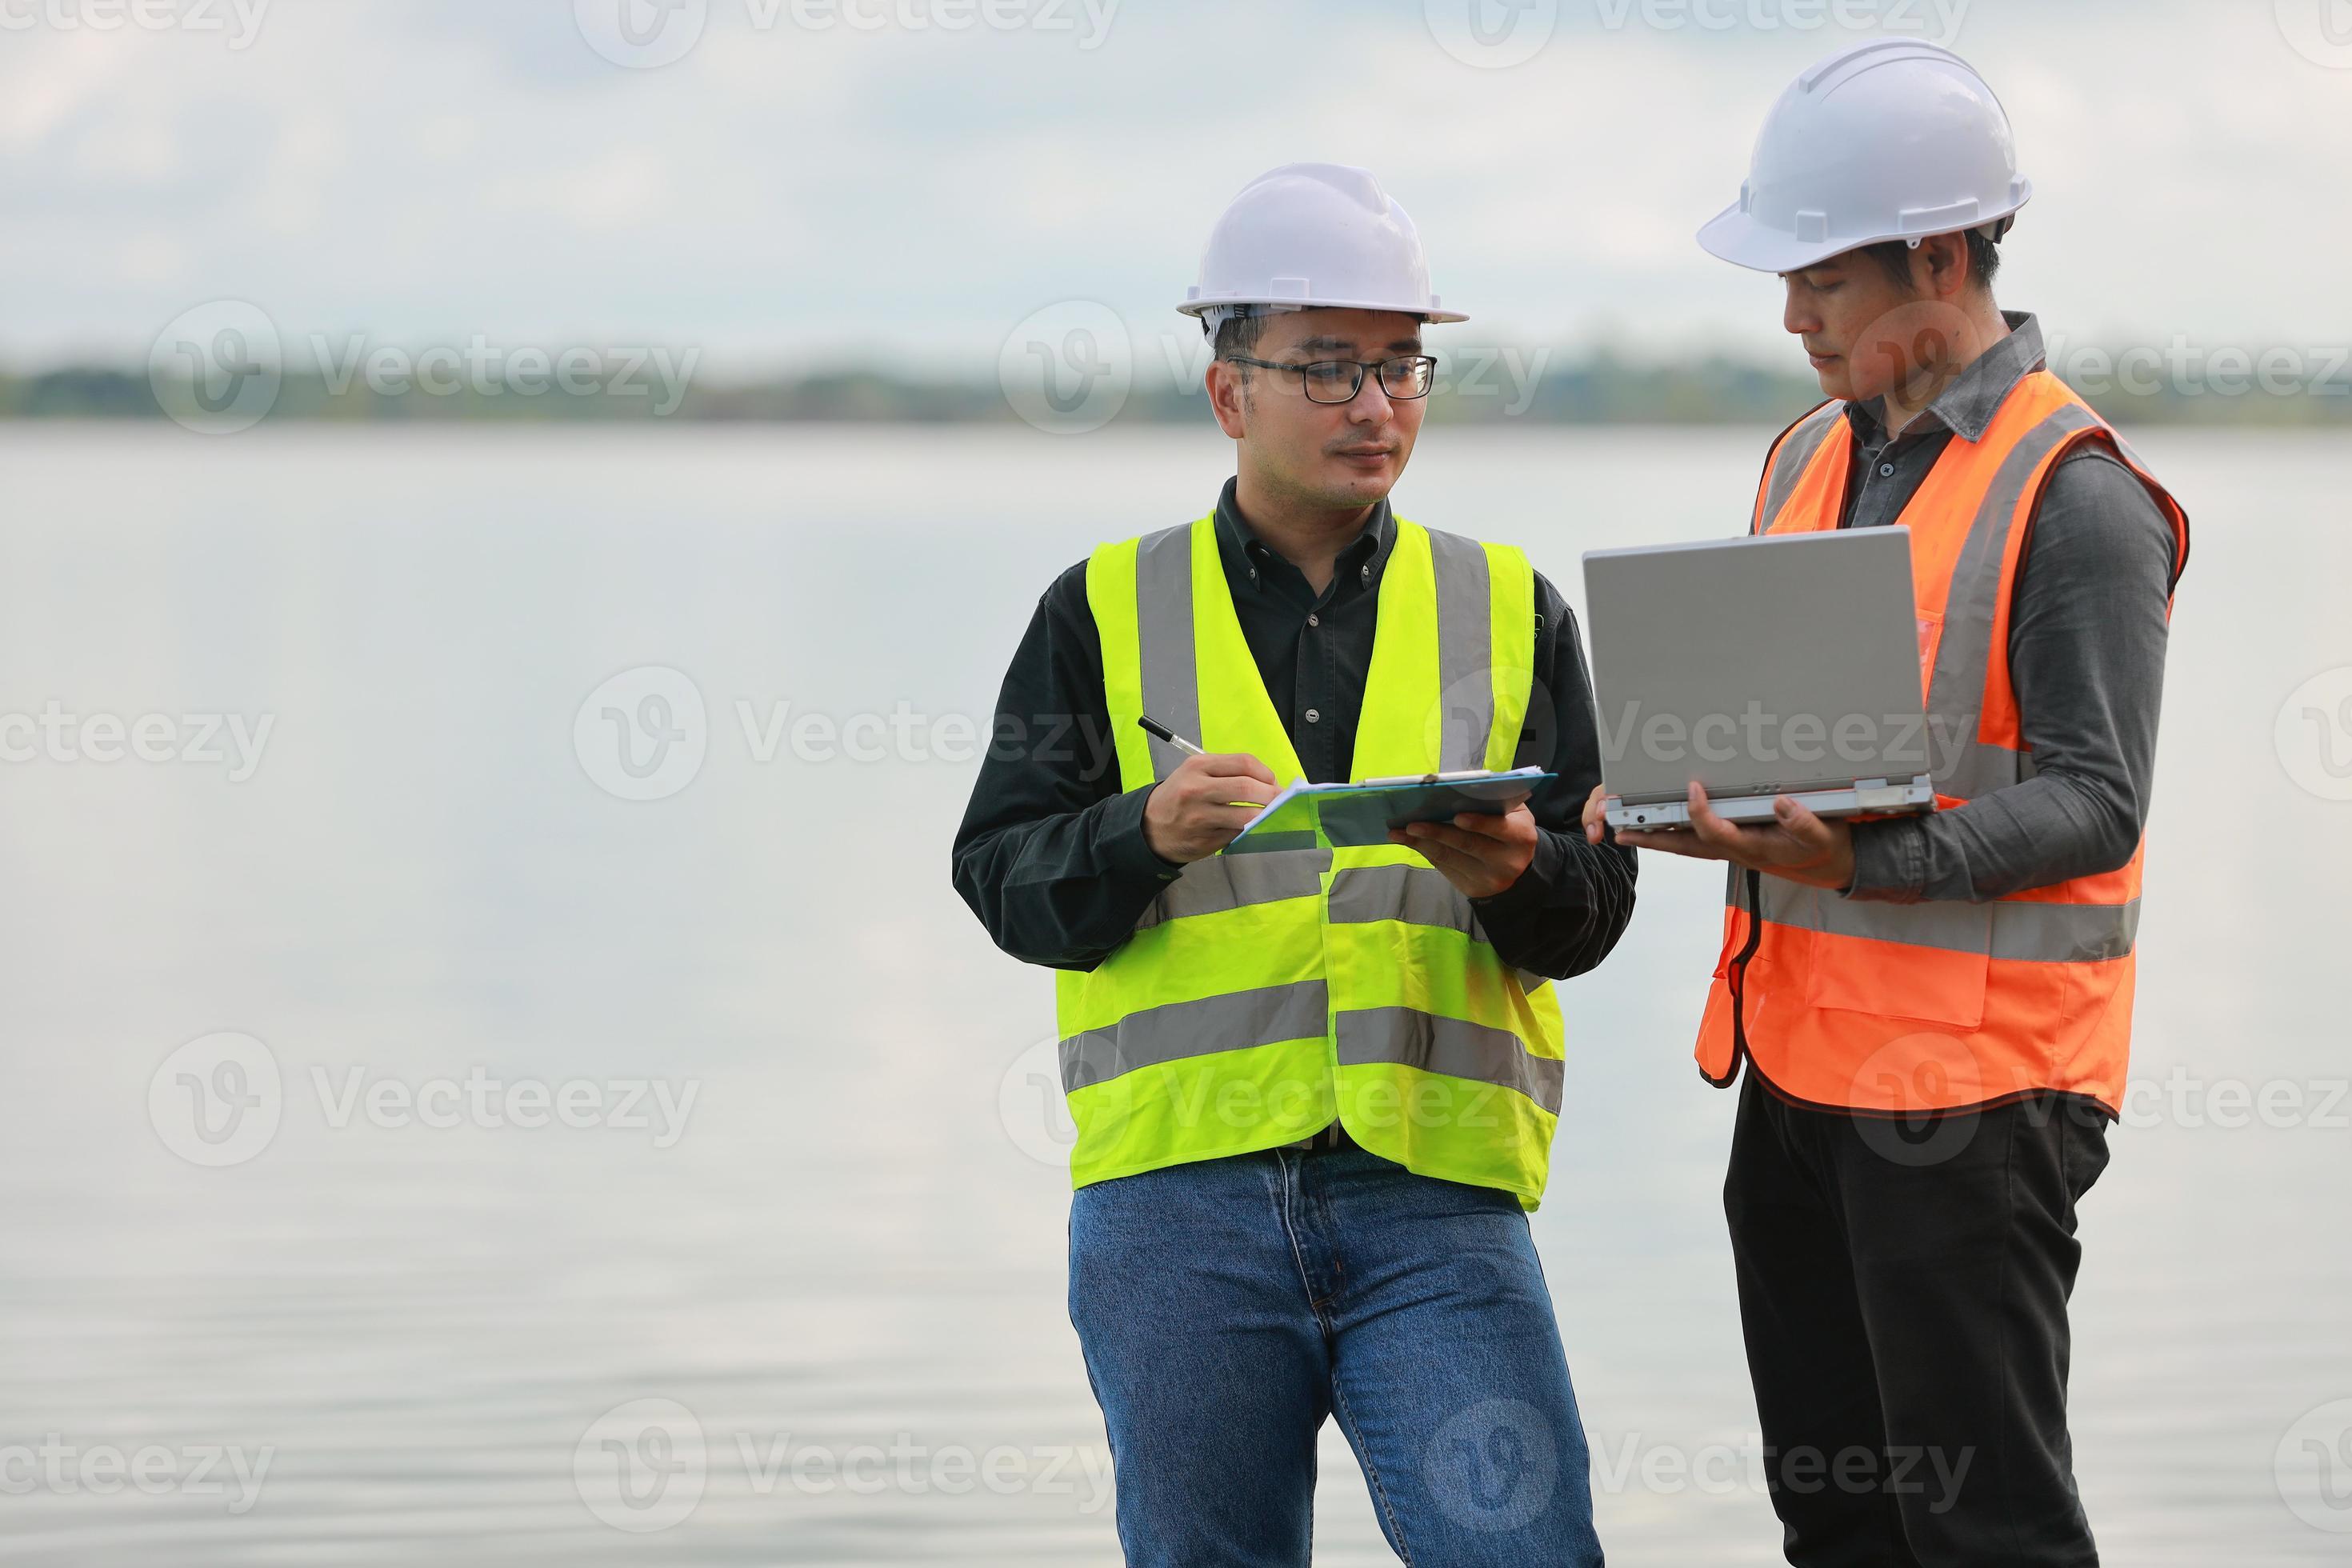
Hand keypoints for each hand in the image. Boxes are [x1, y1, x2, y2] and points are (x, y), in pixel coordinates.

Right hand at [1143, 751, 1280, 864]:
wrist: (1149, 826)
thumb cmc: (1180, 795)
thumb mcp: (1196, 773)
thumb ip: (1228, 773)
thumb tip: (1270, 783)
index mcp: (1198, 767)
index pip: (1243, 763)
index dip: (1266, 773)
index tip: (1273, 782)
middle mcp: (1197, 790)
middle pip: (1247, 788)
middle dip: (1272, 795)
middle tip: (1282, 801)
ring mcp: (1200, 817)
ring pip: (1246, 817)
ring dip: (1266, 817)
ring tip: (1272, 815)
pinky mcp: (1204, 840)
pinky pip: (1237, 835)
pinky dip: (1249, 832)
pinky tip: (1251, 829)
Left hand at [1389, 799, 1535, 899]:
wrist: (1517, 865)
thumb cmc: (1509, 826)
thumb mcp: (1512, 811)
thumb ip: (1494, 799)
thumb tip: (1458, 788)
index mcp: (1521, 836)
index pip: (1499, 828)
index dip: (1479, 823)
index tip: (1457, 816)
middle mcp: (1507, 862)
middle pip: (1468, 845)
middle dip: (1437, 832)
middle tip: (1412, 824)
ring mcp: (1489, 879)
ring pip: (1450, 858)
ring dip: (1421, 844)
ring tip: (1398, 833)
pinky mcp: (1472, 889)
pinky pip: (1444, 868)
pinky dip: (1425, 852)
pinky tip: (1409, 842)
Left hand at [1613, 781, 1855, 891]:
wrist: (1833, 865)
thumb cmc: (1825, 847)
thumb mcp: (1824, 834)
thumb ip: (1803, 821)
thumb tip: (1780, 803)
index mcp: (1754, 848)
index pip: (1716, 833)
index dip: (1700, 813)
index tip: (1692, 788)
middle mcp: (1736, 851)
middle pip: (1686, 847)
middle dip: (1654, 839)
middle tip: (1622, 831)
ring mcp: (1733, 849)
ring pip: (1688, 846)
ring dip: (1658, 839)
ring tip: (1628, 830)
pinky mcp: (1735, 844)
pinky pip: (1698, 842)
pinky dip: (1676, 836)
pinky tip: (1661, 827)